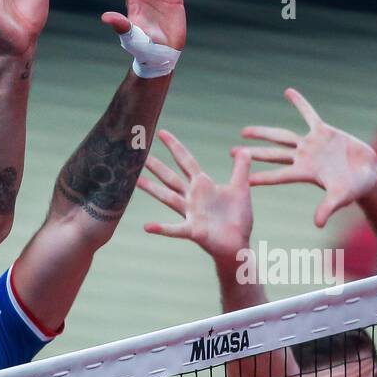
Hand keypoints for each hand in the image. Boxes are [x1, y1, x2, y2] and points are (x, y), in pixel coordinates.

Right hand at [138, 131, 252, 263]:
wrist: (238, 244)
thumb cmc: (237, 218)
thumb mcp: (241, 188)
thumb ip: (241, 167)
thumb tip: (242, 148)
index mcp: (203, 185)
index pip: (186, 161)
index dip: (175, 146)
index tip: (161, 132)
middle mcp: (192, 197)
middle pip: (170, 177)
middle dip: (155, 164)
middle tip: (137, 152)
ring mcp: (190, 214)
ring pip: (168, 198)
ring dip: (152, 189)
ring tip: (134, 181)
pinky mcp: (193, 231)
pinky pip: (175, 229)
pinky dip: (162, 228)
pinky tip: (147, 226)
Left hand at [237, 88, 376, 227]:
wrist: (367, 175)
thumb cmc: (354, 189)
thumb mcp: (340, 198)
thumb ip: (327, 208)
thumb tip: (317, 224)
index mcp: (305, 173)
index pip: (278, 176)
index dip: (262, 176)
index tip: (243, 178)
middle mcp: (303, 158)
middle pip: (272, 154)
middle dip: (253, 153)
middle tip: (231, 152)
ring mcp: (311, 144)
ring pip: (282, 136)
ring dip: (264, 133)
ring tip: (245, 131)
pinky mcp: (323, 132)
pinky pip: (309, 114)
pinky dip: (300, 104)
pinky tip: (288, 92)